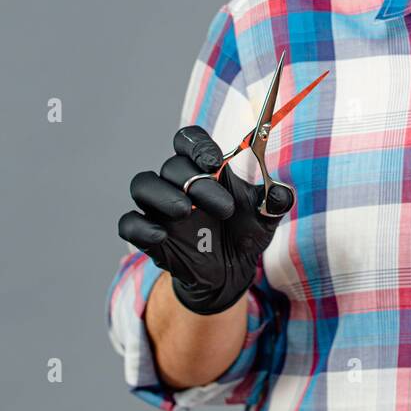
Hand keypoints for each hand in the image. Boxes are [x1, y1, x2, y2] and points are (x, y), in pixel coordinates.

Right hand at [117, 126, 292, 314]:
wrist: (231, 270)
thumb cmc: (244, 232)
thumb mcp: (265, 218)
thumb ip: (275, 202)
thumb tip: (281, 193)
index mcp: (204, 168)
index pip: (188, 139)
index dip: (197, 145)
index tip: (214, 161)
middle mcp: (178, 182)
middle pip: (172, 165)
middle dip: (196, 182)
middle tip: (224, 208)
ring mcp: (159, 207)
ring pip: (142, 184)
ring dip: (163, 195)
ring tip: (186, 212)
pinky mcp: (148, 234)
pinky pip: (129, 223)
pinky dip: (141, 227)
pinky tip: (162, 236)